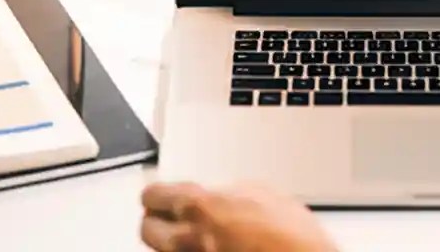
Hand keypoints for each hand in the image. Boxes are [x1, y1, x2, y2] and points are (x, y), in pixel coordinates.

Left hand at [141, 182, 336, 251]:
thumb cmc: (292, 238)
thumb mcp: (261, 194)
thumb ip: (227, 193)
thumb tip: (218, 195)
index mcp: (200, 207)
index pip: (154, 196)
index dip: (159, 195)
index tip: (163, 195)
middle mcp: (186, 240)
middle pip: (147, 229)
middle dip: (159, 221)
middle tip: (173, 216)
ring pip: (164, 251)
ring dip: (176, 241)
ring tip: (197, 235)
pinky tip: (214, 248)